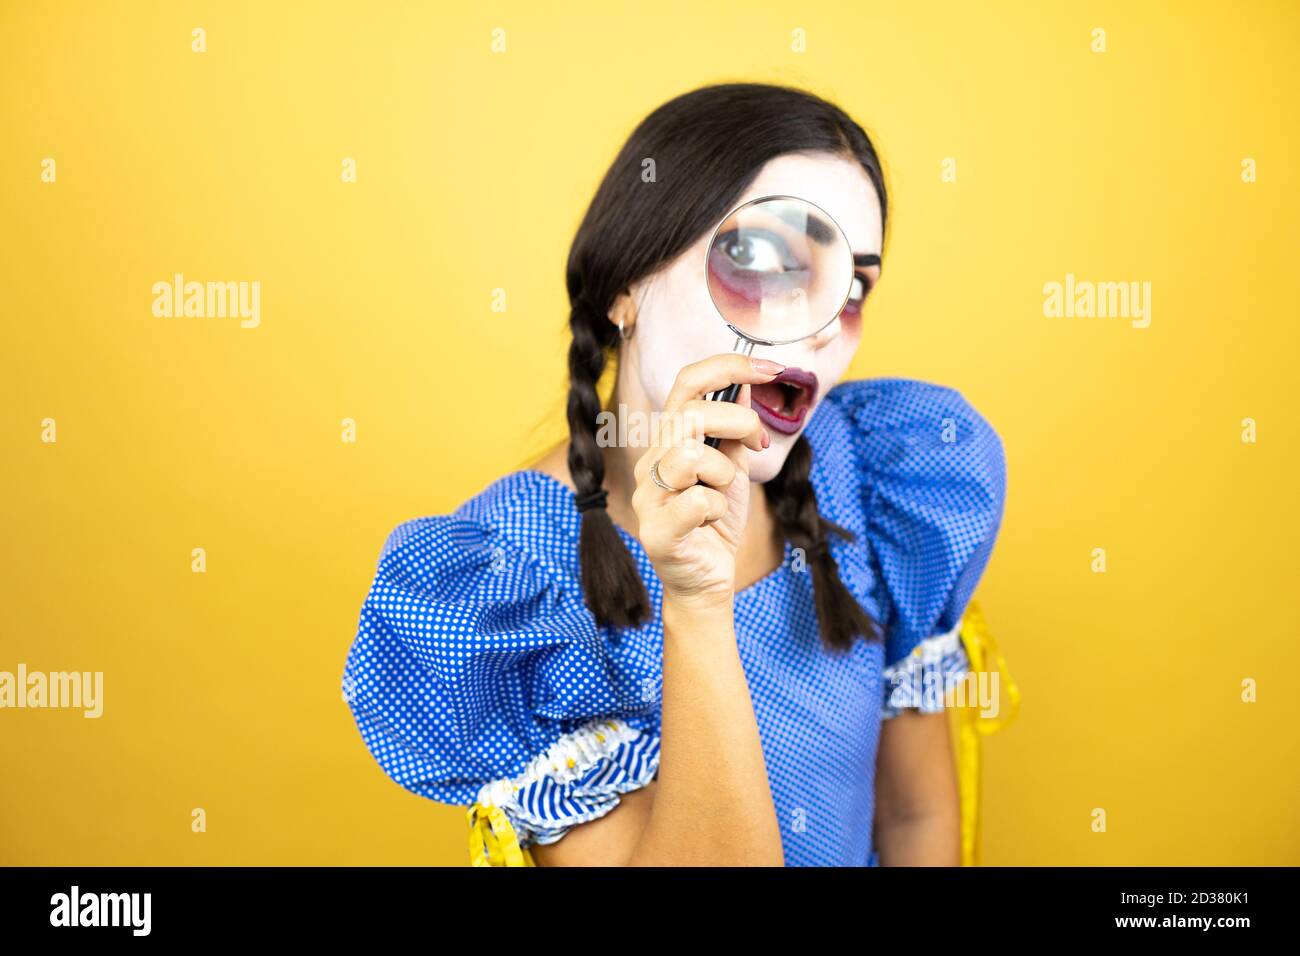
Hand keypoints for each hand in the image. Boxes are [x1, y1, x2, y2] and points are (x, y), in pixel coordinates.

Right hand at [631, 353, 779, 608]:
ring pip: (691, 455)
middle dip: (738, 422)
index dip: (728, 367)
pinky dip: (718, 508)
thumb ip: (736, 431)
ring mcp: (649, 496)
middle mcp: (651, 462)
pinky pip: (697, 500)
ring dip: (724, 472)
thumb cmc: (716, 523)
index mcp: (669, 440)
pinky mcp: (656, 530)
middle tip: (757, 445)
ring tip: (724, 492)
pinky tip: (713, 521)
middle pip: (689, 414)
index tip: (772, 368)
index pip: (687, 384)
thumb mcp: (734, 468)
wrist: (708, 580)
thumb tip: (748, 384)